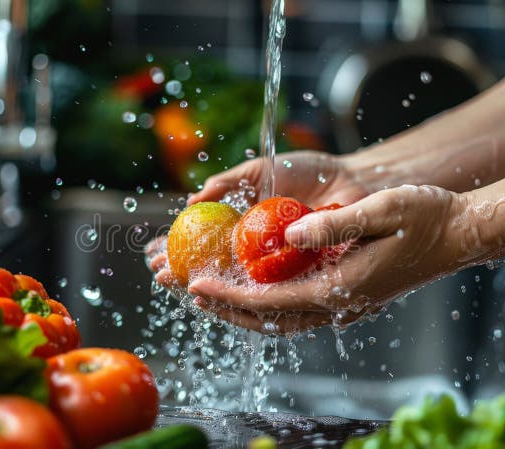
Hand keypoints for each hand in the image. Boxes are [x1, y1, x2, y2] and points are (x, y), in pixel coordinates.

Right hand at [146, 150, 372, 281]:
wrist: (353, 180)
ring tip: (179, 286)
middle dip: (181, 271)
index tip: (152, 252)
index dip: (176, 247)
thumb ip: (230, 181)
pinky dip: (242, 296)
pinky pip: (266, 292)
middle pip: (210, 266)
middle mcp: (253, 250)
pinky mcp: (296, 280)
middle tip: (159, 275)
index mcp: (242, 225)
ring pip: (232, 283)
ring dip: (204, 287)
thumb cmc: (310, 172)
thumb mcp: (261, 170)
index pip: (201, 240)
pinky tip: (220, 295)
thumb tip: (194, 199)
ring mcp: (273, 267)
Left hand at [188, 185, 471, 333]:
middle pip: (270, 319)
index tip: (195, 285)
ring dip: (244, 309)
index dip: (230, 296)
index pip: (271, 302)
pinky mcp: (350, 296)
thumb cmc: (428, 217)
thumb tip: (289, 231)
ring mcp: (346, 304)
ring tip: (210, 294)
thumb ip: (334, 224)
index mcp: (342, 288)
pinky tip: (253, 286)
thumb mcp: (382, 209)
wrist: (462, 235)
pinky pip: (298, 308)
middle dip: (227, 309)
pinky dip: (268, 303)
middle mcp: (340, 305)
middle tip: (188, 292)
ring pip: (282, 319)